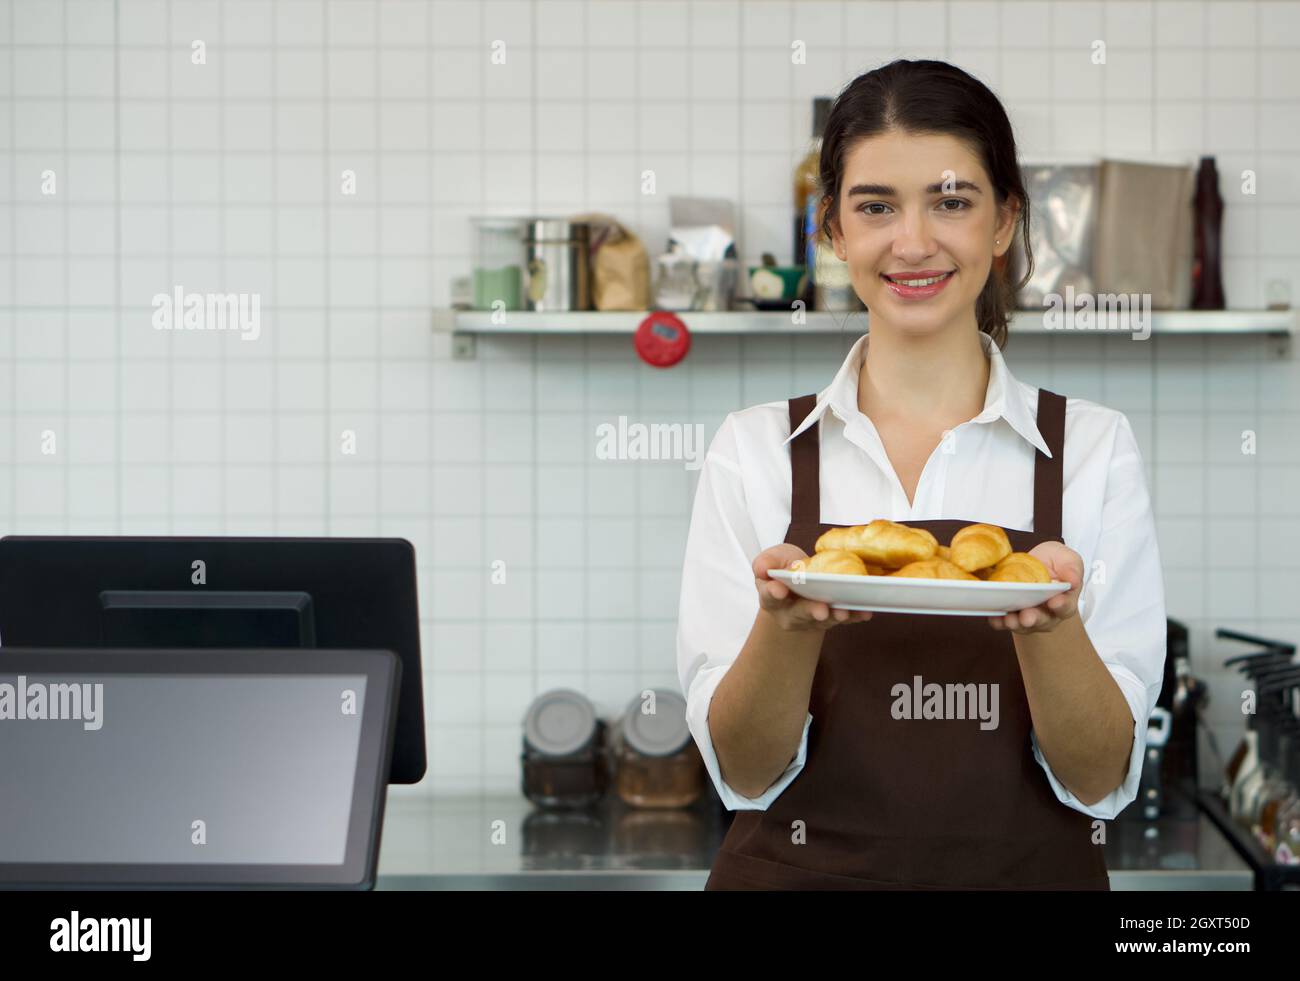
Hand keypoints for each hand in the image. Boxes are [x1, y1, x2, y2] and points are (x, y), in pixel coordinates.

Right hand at [753, 544, 873, 632]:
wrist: (801, 581)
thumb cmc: (785, 568)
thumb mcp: (773, 559)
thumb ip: (767, 562)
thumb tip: (763, 568)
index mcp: (772, 598)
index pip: (770, 597)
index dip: (774, 593)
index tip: (779, 590)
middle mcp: (791, 614)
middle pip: (800, 615)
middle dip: (811, 611)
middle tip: (821, 610)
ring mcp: (813, 619)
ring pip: (823, 620)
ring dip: (835, 616)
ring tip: (843, 611)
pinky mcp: (832, 618)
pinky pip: (845, 619)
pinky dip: (855, 616)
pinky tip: (865, 612)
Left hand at [987, 541, 1082, 633]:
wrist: (1033, 563)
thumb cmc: (1054, 562)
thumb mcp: (1066, 558)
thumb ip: (1072, 568)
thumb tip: (1073, 580)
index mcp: (1065, 599)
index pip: (1066, 606)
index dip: (1061, 605)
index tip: (1054, 602)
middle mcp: (1048, 613)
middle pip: (1043, 620)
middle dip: (1034, 619)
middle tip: (1027, 616)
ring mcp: (1029, 616)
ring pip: (1023, 625)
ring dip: (1015, 622)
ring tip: (1009, 618)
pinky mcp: (1011, 615)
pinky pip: (1004, 622)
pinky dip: (998, 621)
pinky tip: (994, 617)